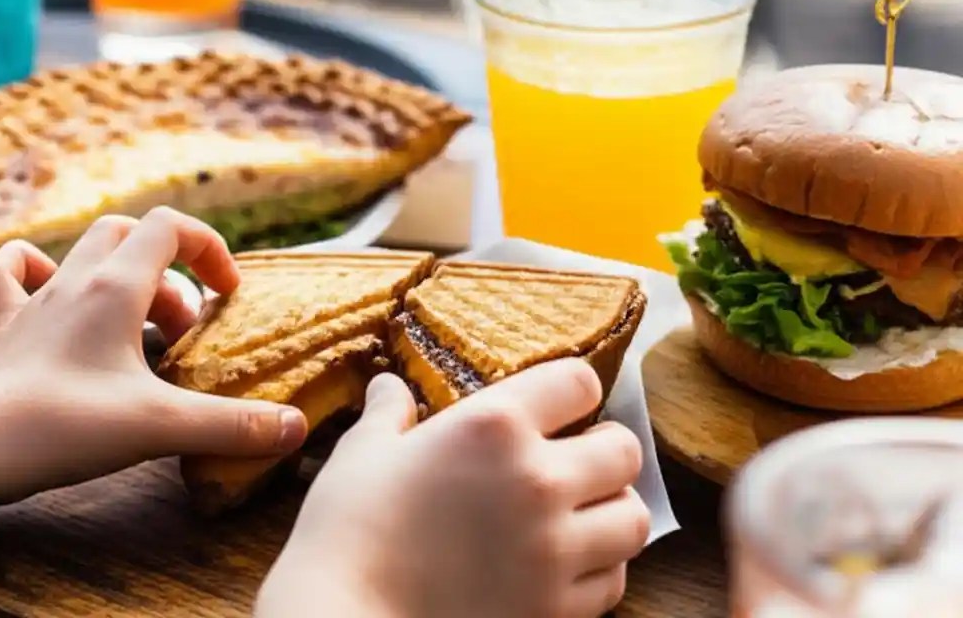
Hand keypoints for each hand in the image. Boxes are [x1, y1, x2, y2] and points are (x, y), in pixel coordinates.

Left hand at [0, 208, 307, 499]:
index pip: (170, 227)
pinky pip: (9, 273)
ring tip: (135, 326)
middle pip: (129, 234)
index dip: (208, 250)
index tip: (226, 297)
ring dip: (118, 274)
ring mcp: (33, 302)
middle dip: (168, 272)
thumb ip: (233, 425)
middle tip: (183, 328)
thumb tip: (295, 428)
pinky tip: (50, 292)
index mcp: (114, 288)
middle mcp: (73, 281)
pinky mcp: (2, 330)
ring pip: (80, 251)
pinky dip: (34, 269)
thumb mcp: (162, 426)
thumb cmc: (66, 428)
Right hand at [258, 360, 648, 617]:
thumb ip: (389, 414)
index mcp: (493, 426)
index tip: (556, 407)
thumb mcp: (362, 454)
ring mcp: (553, 550)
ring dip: (611, 511)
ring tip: (580, 514)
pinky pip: (613, 581)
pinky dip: (598, 570)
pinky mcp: (556, 608)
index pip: (578, 382)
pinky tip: (562, 564)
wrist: (342, 617)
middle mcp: (538, 481)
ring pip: (633, 519)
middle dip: (604, 451)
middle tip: (575, 460)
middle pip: (624, 451)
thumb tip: (389, 386)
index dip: (571, 391)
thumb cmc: (348, 529)